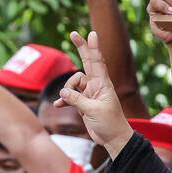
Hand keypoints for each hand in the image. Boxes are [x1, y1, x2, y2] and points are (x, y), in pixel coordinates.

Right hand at [57, 30, 130, 153]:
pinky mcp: (84, 103)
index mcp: (103, 84)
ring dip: (67, 91)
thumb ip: (77, 100)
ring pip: (72, 83)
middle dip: (80, 48)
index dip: (93, 48)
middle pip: (86, 63)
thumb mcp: (92, 111)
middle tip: (73, 33)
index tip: (92, 33)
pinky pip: (70, 96)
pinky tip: (58, 105)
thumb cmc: (109, 124)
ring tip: (66, 102)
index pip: (97, 62)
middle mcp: (96, 86)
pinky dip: (64, 99)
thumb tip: (63, 92)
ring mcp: (90, 94)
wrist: (113, 139)